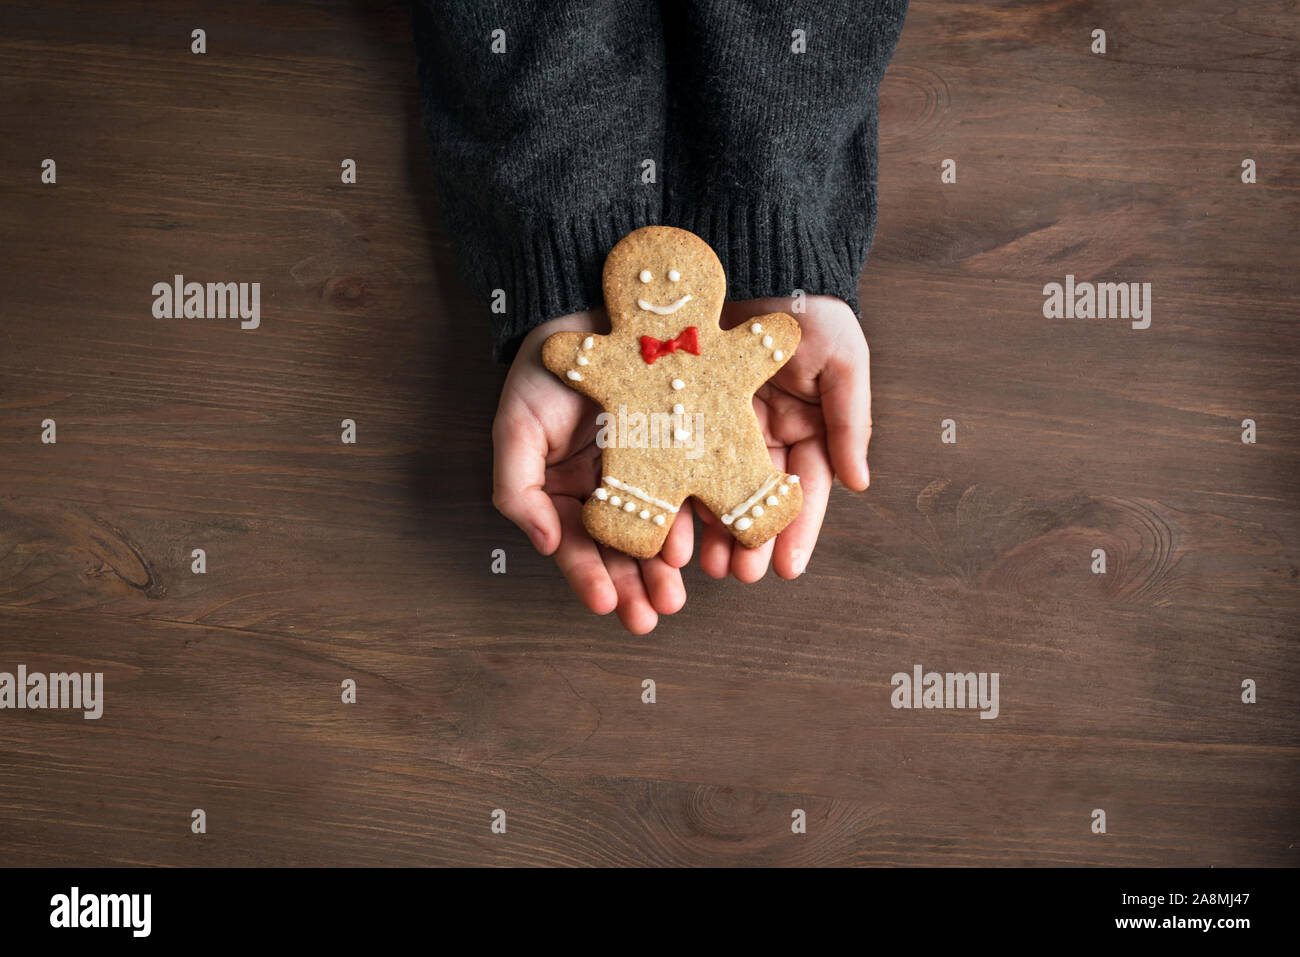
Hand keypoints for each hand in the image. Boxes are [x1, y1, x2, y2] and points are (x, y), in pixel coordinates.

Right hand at [492, 311, 694, 633]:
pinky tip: (703, 546)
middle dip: (633, 587)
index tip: (603, 604)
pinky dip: (696, 522)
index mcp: (567, 492)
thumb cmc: (549, 367)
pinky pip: (693, 491)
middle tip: (651, 616)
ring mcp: (649, 472)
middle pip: (620, 551)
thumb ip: (519, 488)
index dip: (587, 578)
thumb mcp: (516, 425)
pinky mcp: (685, 450)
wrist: (593, 305)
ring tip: (675, 595)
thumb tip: (539, 544)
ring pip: (659, 530)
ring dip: (664, 568)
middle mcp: (608, 490)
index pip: (575, 546)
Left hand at [693, 295, 871, 581]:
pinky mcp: (681, 408)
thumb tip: (862, 484)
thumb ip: (851, 422)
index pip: (805, 490)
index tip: (787, 568)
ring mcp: (719, 422)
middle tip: (738, 574)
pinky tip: (669, 520)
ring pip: (715, 485)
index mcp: (805, 428)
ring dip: (711, 526)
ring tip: (703, 562)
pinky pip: (678, 455)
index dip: (798, 530)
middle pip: (755, 497)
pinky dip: (676, 488)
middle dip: (749, 538)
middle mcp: (761, 432)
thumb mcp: (844, 361)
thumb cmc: (809, 307)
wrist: (754, 255)